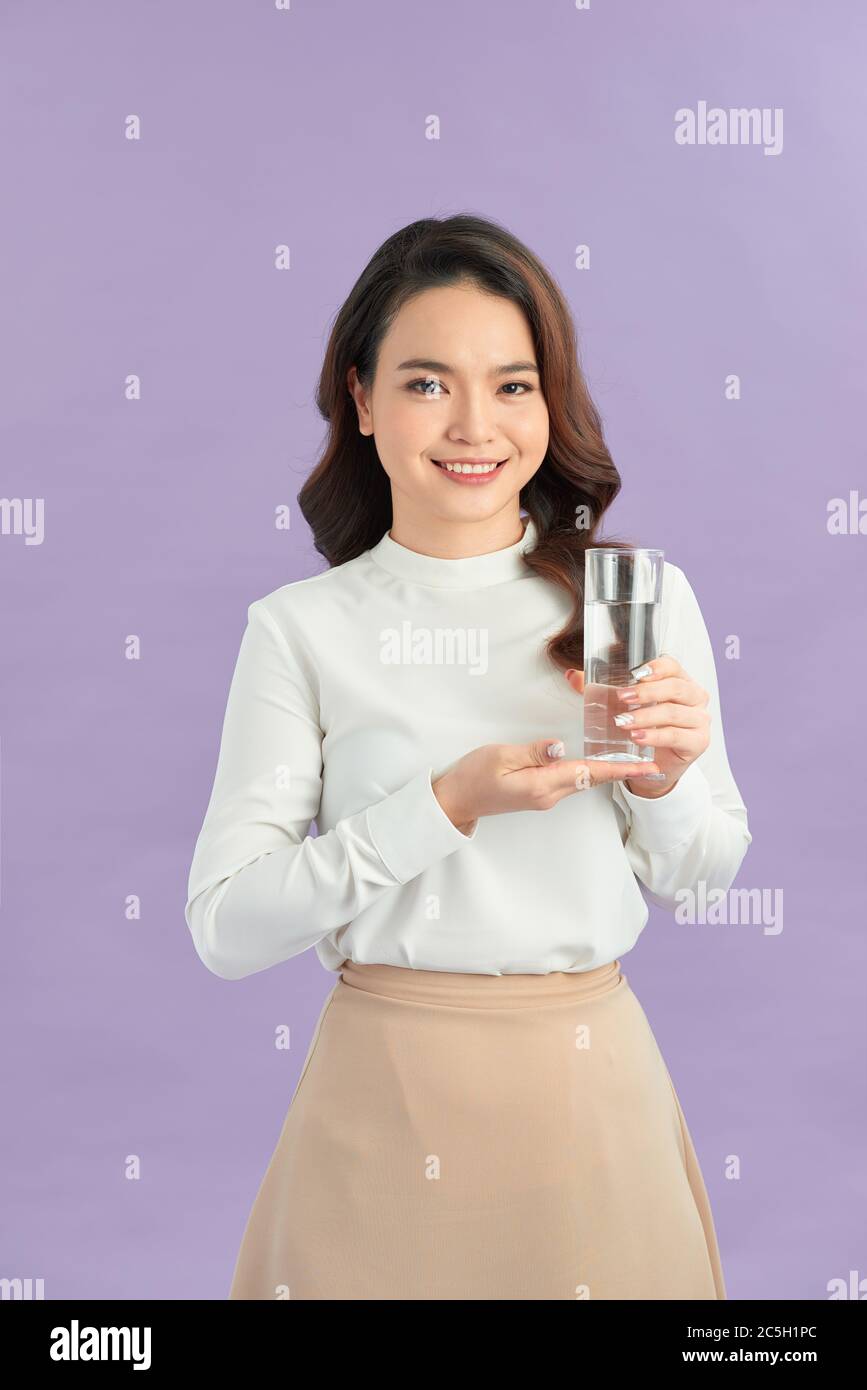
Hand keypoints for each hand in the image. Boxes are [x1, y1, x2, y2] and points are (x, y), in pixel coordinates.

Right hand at [432, 739, 661, 833]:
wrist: (456, 800)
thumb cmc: (473, 776)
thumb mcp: (500, 756)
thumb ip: (533, 752)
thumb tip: (560, 746)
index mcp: (542, 785)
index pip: (589, 773)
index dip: (620, 769)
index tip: (646, 767)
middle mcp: (549, 795)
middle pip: (593, 778)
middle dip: (622, 769)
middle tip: (650, 760)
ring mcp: (545, 797)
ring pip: (584, 780)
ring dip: (607, 770)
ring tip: (632, 758)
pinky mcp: (539, 793)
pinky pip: (571, 780)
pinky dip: (589, 770)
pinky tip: (597, 762)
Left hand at [563, 656, 709, 797]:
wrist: (654, 765)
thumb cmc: (643, 728)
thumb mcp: (621, 707)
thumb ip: (600, 689)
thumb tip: (572, 675)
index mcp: (679, 681)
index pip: (672, 666)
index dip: (656, 668)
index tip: (634, 674)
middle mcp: (695, 697)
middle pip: (676, 687)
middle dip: (647, 692)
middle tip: (622, 699)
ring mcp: (700, 720)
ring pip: (675, 713)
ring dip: (647, 716)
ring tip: (623, 722)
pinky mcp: (698, 742)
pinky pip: (677, 736)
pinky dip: (655, 736)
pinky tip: (638, 737)